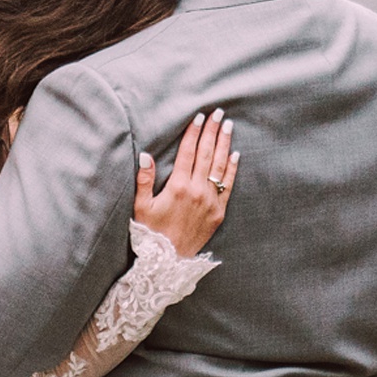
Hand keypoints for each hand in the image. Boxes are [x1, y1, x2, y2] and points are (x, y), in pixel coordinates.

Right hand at [135, 109, 236, 259]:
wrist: (167, 264)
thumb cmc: (150, 234)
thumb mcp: (141, 207)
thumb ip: (143, 180)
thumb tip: (146, 155)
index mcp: (177, 187)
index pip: (188, 152)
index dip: (194, 133)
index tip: (200, 116)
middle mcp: (197, 191)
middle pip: (207, 154)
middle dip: (212, 131)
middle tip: (218, 113)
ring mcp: (211, 202)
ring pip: (220, 166)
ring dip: (224, 144)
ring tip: (228, 126)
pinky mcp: (219, 213)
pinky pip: (228, 185)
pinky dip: (232, 168)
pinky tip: (235, 153)